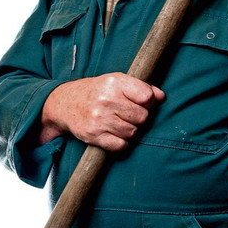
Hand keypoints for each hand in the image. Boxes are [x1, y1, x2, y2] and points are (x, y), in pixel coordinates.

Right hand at [39, 73, 165, 150]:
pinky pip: (121, 146)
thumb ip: (141, 87)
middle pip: (142, 117)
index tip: (142, 102)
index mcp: (114, 83)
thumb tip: (161, 97)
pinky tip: (114, 134)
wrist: (66, 103)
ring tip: (119, 123)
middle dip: (139, 117)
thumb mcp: (116, 82)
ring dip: (130, 130)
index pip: (147, 96)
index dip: (149, 102)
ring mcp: (99, 119)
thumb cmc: (96, 91)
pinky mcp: (93, 135)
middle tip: (128, 114)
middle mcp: (106, 100)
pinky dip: (121, 143)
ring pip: (132, 132)